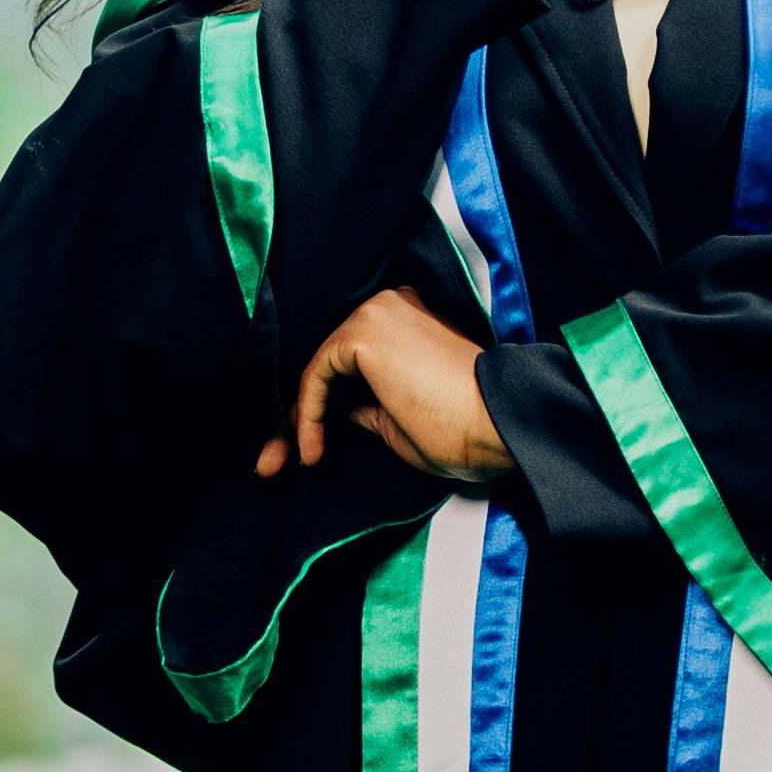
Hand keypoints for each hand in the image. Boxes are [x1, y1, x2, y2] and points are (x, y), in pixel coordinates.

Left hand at [260, 287, 505, 488]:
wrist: (498, 425)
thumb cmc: (464, 429)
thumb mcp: (401, 420)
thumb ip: (367, 406)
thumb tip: (341, 411)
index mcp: (408, 322)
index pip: (349, 366)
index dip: (318, 412)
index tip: (305, 455)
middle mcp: (390, 307)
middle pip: (327, 364)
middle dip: (298, 416)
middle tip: (274, 463)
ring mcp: (377, 313)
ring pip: (317, 368)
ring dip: (295, 417)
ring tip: (286, 461)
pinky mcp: (364, 332)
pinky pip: (316, 373)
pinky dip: (306, 413)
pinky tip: (311, 449)